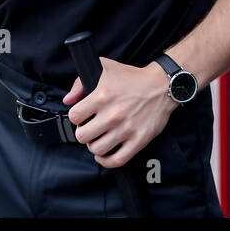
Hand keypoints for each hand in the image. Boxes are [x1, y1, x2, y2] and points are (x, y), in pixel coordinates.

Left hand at [63, 58, 177, 168]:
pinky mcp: (139, 140)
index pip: (74, 116)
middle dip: (83, 133)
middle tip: (89, 129)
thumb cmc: (132, 77)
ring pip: (97, 149)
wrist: (161, 85)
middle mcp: (113, 114)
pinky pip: (117, 160)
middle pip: (82, 136)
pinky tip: (104, 154)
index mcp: (102, 96)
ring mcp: (126, 129)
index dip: (76, 117)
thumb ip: (80, 83)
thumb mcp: (103, 69)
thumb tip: (68, 100)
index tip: (82, 117)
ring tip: (98, 139)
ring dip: (94, 146)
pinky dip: (107, 161)